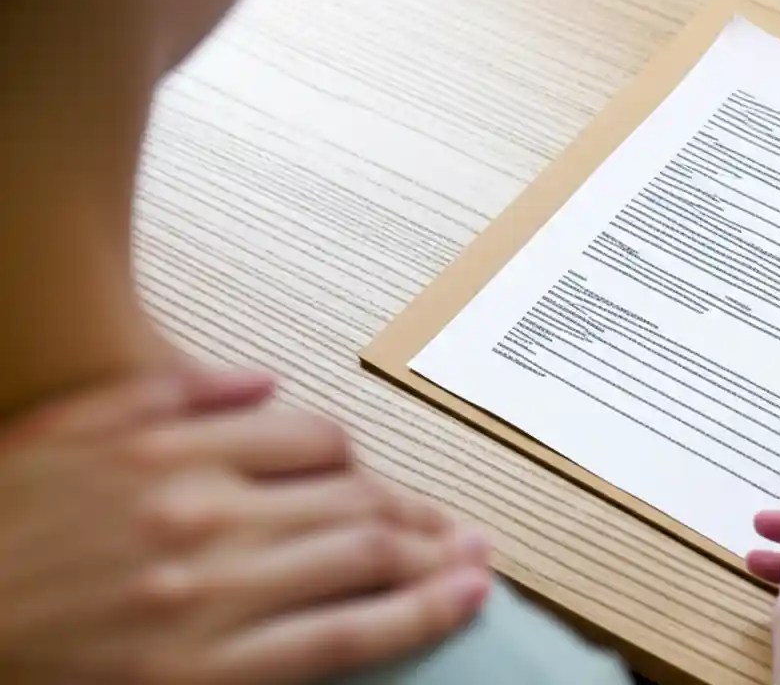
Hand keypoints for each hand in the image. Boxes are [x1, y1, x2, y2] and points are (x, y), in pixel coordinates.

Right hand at [0, 368, 490, 684]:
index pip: (313, 439)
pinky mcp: (211, 672)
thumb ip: (167, 396)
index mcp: (171, 453)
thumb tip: (263, 380)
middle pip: (355, 496)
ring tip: (475, 562)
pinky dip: (417, 615)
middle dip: (416, 513)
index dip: (362, 463)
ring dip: (437, 557)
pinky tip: (460, 601)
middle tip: (452, 530)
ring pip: (366, 557)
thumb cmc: (1, 532)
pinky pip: (344, 635)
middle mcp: (203, 515)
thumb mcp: (60, 433)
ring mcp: (213, 596)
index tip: (379, 484)